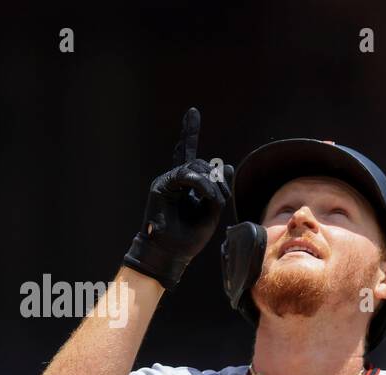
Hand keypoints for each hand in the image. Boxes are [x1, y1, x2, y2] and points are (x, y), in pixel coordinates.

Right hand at [123, 107, 232, 289]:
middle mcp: (175, 179)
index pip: (188, 152)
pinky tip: (207, 197)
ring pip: (196, 167)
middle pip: (201, 163)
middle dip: (216, 179)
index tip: (192, 112)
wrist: (171, 252)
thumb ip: (219, 189)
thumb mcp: (213, 210)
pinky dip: (202, 185)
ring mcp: (167, 181)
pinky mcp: (161, 187)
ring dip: (211, 184)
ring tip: (212, 202)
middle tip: (218, 199)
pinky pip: (187, 176)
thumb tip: (224, 165)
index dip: (189, 131)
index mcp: (186, 183)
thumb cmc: (191, 236)